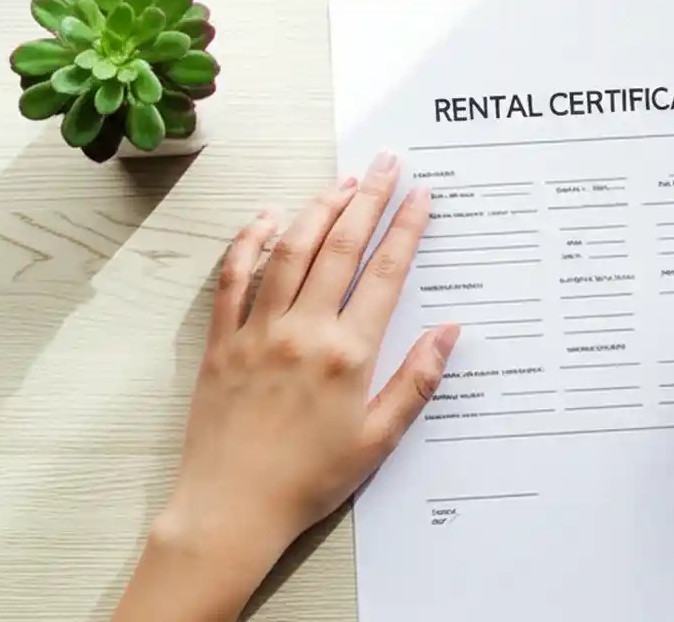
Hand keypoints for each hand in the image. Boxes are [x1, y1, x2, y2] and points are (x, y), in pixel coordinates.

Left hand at [115, 151, 459, 620]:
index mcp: (348, 354)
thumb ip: (415, 381)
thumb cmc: (308, 480)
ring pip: (290, 249)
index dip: (405, 228)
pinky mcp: (222, 340)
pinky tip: (267, 219)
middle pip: (340, 246)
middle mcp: (303, 330)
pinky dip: (250, 241)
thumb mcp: (378, 439)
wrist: (231, 508)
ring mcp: (258, 330)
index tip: (420, 196)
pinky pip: (235, 276)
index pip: (384, 273)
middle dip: (368, 198)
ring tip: (341, 183)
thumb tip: (450, 333)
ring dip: (318, 209)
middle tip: (385, 164)